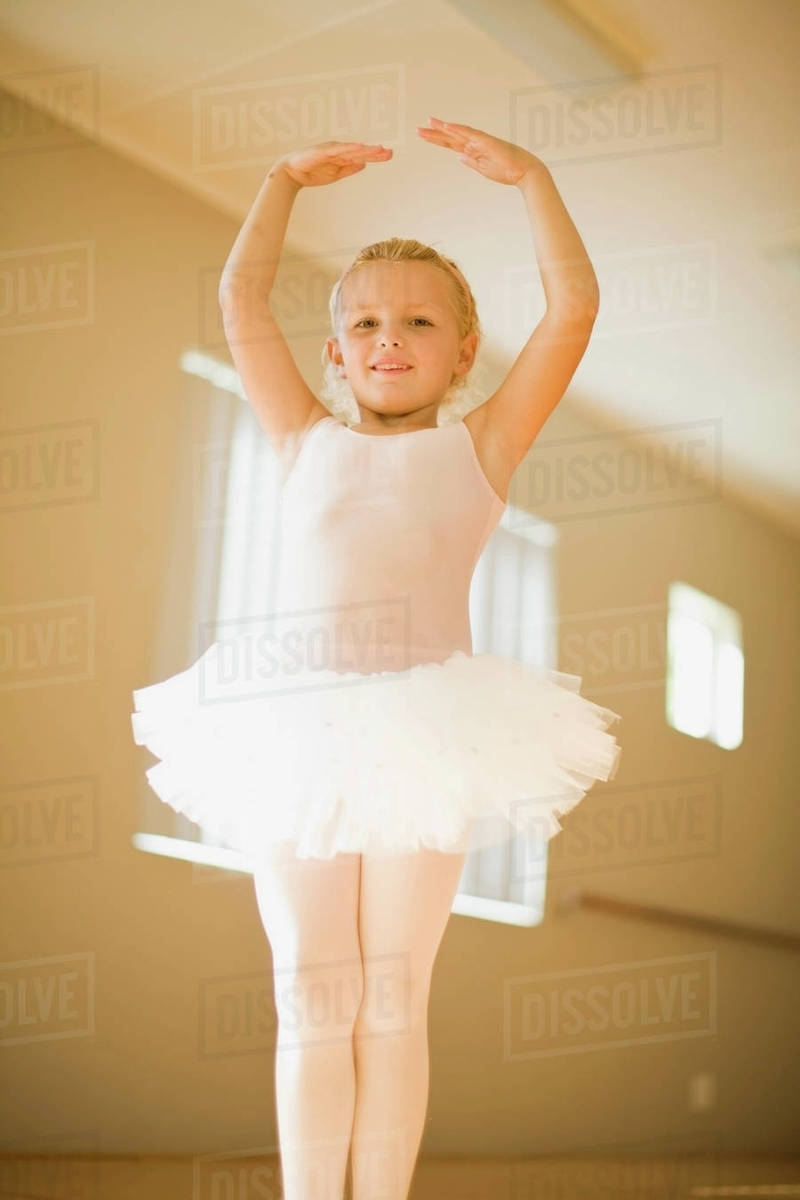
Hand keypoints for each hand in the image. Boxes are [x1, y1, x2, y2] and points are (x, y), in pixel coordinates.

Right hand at [271, 140, 391, 187]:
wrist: (293, 172)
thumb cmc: (313, 172)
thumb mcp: (336, 174)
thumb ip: (349, 169)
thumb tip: (364, 164)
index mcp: (342, 157)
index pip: (362, 156)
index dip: (375, 156)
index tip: (389, 155)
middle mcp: (339, 151)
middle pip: (361, 152)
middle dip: (375, 152)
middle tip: (390, 152)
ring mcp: (332, 150)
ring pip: (352, 150)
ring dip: (366, 149)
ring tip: (379, 149)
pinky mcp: (324, 151)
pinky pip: (338, 150)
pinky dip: (349, 148)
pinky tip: (360, 147)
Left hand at [416, 117, 540, 185]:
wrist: (525, 172)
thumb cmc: (508, 171)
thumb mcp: (484, 169)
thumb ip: (472, 162)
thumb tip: (459, 157)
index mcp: (474, 151)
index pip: (452, 144)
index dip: (438, 140)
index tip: (424, 136)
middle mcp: (475, 143)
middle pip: (451, 137)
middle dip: (434, 134)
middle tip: (418, 129)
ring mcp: (481, 141)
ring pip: (458, 133)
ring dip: (442, 129)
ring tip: (428, 123)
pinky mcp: (487, 142)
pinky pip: (470, 134)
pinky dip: (458, 129)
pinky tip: (446, 126)